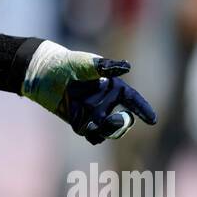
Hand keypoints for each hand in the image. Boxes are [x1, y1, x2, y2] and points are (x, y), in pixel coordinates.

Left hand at [21, 42, 157, 144]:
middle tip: (117, 119)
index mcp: (113, 86)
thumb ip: (106, 66)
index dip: (143, 109)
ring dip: (104, 130)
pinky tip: (81, 120)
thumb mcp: (86, 63)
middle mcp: (106, 101)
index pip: (133, 100)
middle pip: (121, 121)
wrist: (43, 73)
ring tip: (97, 122)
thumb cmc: (67, 63)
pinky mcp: (79, 121)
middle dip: (122, 124)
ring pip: (106, 131)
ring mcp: (93, 113)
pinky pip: (89, 134)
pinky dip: (88, 131)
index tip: (152, 120)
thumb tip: (127, 67)